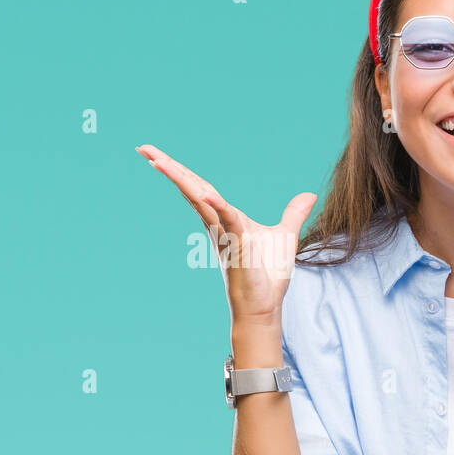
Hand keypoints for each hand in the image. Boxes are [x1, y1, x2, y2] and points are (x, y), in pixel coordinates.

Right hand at [136, 143, 317, 326]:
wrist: (264, 306)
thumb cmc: (268, 276)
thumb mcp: (285, 236)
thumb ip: (293, 214)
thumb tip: (309, 195)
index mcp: (225, 218)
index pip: (199, 187)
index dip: (180, 170)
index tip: (156, 155)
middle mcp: (217, 224)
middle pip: (190, 188)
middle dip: (168, 167)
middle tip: (144, 148)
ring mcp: (224, 234)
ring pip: (199, 200)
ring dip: (180, 180)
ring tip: (158, 161)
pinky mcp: (237, 246)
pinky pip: (227, 221)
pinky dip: (218, 207)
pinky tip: (207, 194)